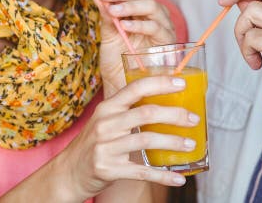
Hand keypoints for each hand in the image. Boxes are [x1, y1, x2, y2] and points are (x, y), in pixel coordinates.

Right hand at [58, 75, 198, 198]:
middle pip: (146, 113)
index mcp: (107, 107)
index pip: (136, 88)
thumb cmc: (94, 143)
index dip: (160, 83)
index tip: (182, 83)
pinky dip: (163, 175)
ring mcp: (106, 147)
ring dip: (173, 142)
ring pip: (147, 140)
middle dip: (174, 114)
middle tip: (193, 118)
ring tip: (191, 145)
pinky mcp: (108, 169)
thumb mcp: (106, 121)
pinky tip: (179, 178)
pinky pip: (142, 172)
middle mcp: (106, 124)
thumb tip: (165, 101)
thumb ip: (128, 110)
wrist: (68, 173)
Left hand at [93, 0, 176, 93]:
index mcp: (139, 10)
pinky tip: (124, 25)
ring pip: (151, 6)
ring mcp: (162, 27)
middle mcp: (153, 15)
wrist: (125, 88)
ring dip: (130, 6)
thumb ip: (106, 15)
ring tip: (112, 9)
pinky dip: (140, 25)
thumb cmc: (118, 62)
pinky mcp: (167, 42)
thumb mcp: (109, 35)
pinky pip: (156, 28)